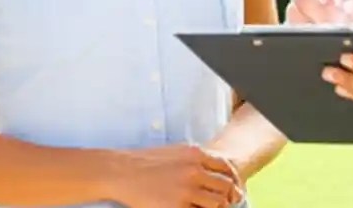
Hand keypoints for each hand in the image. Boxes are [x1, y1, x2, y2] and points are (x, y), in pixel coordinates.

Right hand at [112, 144, 243, 207]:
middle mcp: (194, 171)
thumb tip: (214, 172)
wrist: (120, 171)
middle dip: (228, 198)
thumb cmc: (145, 161)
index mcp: (196, 155)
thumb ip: (196, 160)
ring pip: (216, 204)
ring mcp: (186, 190)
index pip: (227, 168)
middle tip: (225, 204)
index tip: (231, 189)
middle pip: (225, 188)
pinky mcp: (176, 207)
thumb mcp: (175, 151)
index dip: (232, 180)